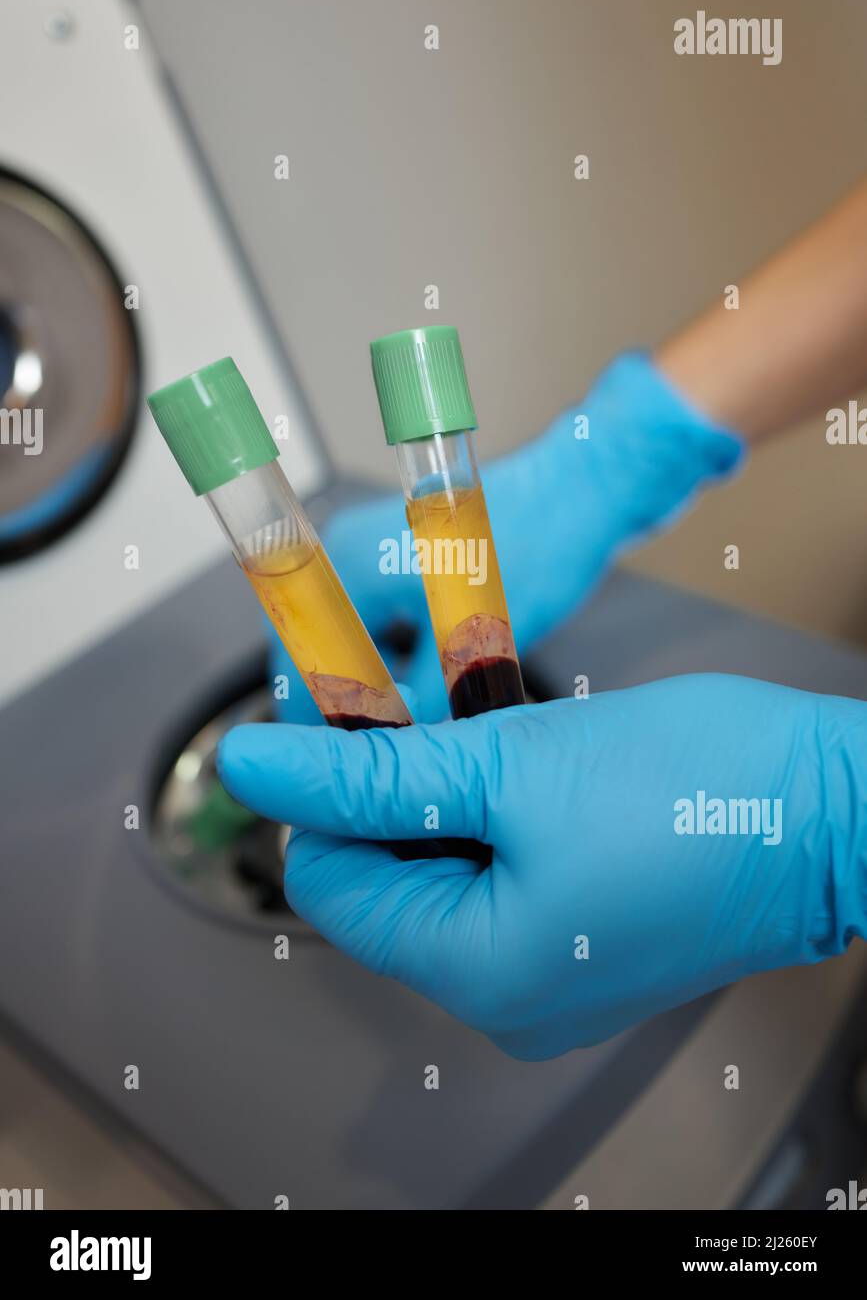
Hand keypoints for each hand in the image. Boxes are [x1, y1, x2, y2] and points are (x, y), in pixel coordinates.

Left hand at [219, 673, 866, 1058]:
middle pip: (387, 884)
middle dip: (402, 793)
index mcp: (476, 973)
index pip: (329, 885)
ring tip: (520, 749)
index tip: (356, 711)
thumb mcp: (510, 764)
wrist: (838, 809)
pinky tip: (548, 778)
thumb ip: (370, 774)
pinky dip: (503, 822)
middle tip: (456, 720)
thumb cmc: (700, 788)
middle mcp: (506, 1001)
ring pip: (446, 877)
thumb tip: (256, 769)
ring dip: (456, 800)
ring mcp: (553, 983)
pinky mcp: (589, 950)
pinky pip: (504, 885)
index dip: (327, 791)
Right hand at [271, 350, 742, 721]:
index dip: (316, 716)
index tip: (340, 759)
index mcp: (349, 564)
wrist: (581, 490)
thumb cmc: (537, 546)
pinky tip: (429, 691)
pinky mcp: (403, 555)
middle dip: (351, 703)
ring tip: (411, 730)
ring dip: (377, 683)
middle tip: (383, 755)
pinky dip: (396, 658)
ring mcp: (374, 549)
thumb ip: (425, 704)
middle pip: (323, 649)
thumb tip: (402, 758)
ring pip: (355, 639)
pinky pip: (379, 621)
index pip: (301, 656)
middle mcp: (348, 550)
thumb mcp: (474, 643)